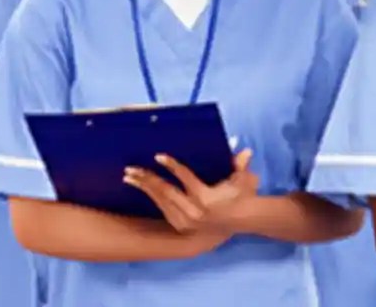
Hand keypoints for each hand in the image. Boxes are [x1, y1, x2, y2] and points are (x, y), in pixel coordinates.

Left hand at [123, 149, 259, 235]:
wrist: (242, 221)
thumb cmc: (242, 195)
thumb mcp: (244, 180)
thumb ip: (241, 166)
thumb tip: (245, 151)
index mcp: (206, 197)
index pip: (186, 179)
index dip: (172, 166)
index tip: (158, 156)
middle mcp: (193, 211)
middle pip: (166, 191)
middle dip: (147, 179)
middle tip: (131, 169)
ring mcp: (185, 220)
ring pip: (161, 201)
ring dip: (144, 188)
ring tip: (129, 177)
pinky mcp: (180, 225)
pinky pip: (162, 209)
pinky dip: (152, 197)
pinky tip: (142, 187)